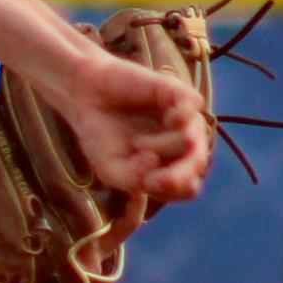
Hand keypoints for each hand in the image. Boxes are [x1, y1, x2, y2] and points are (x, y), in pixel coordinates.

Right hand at [51, 50, 211, 202]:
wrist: (85, 100)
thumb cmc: (101, 137)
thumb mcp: (111, 170)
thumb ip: (133, 178)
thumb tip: (155, 161)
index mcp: (171, 165)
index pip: (188, 185)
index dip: (175, 190)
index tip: (149, 185)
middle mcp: (182, 142)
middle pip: (197, 163)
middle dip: (179, 175)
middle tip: (152, 177)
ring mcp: (181, 117)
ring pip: (195, 138)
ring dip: (167, 146)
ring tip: (137, 143)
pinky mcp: (175, 92)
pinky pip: (194, 104)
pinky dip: (184, 116)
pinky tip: (169, 118)